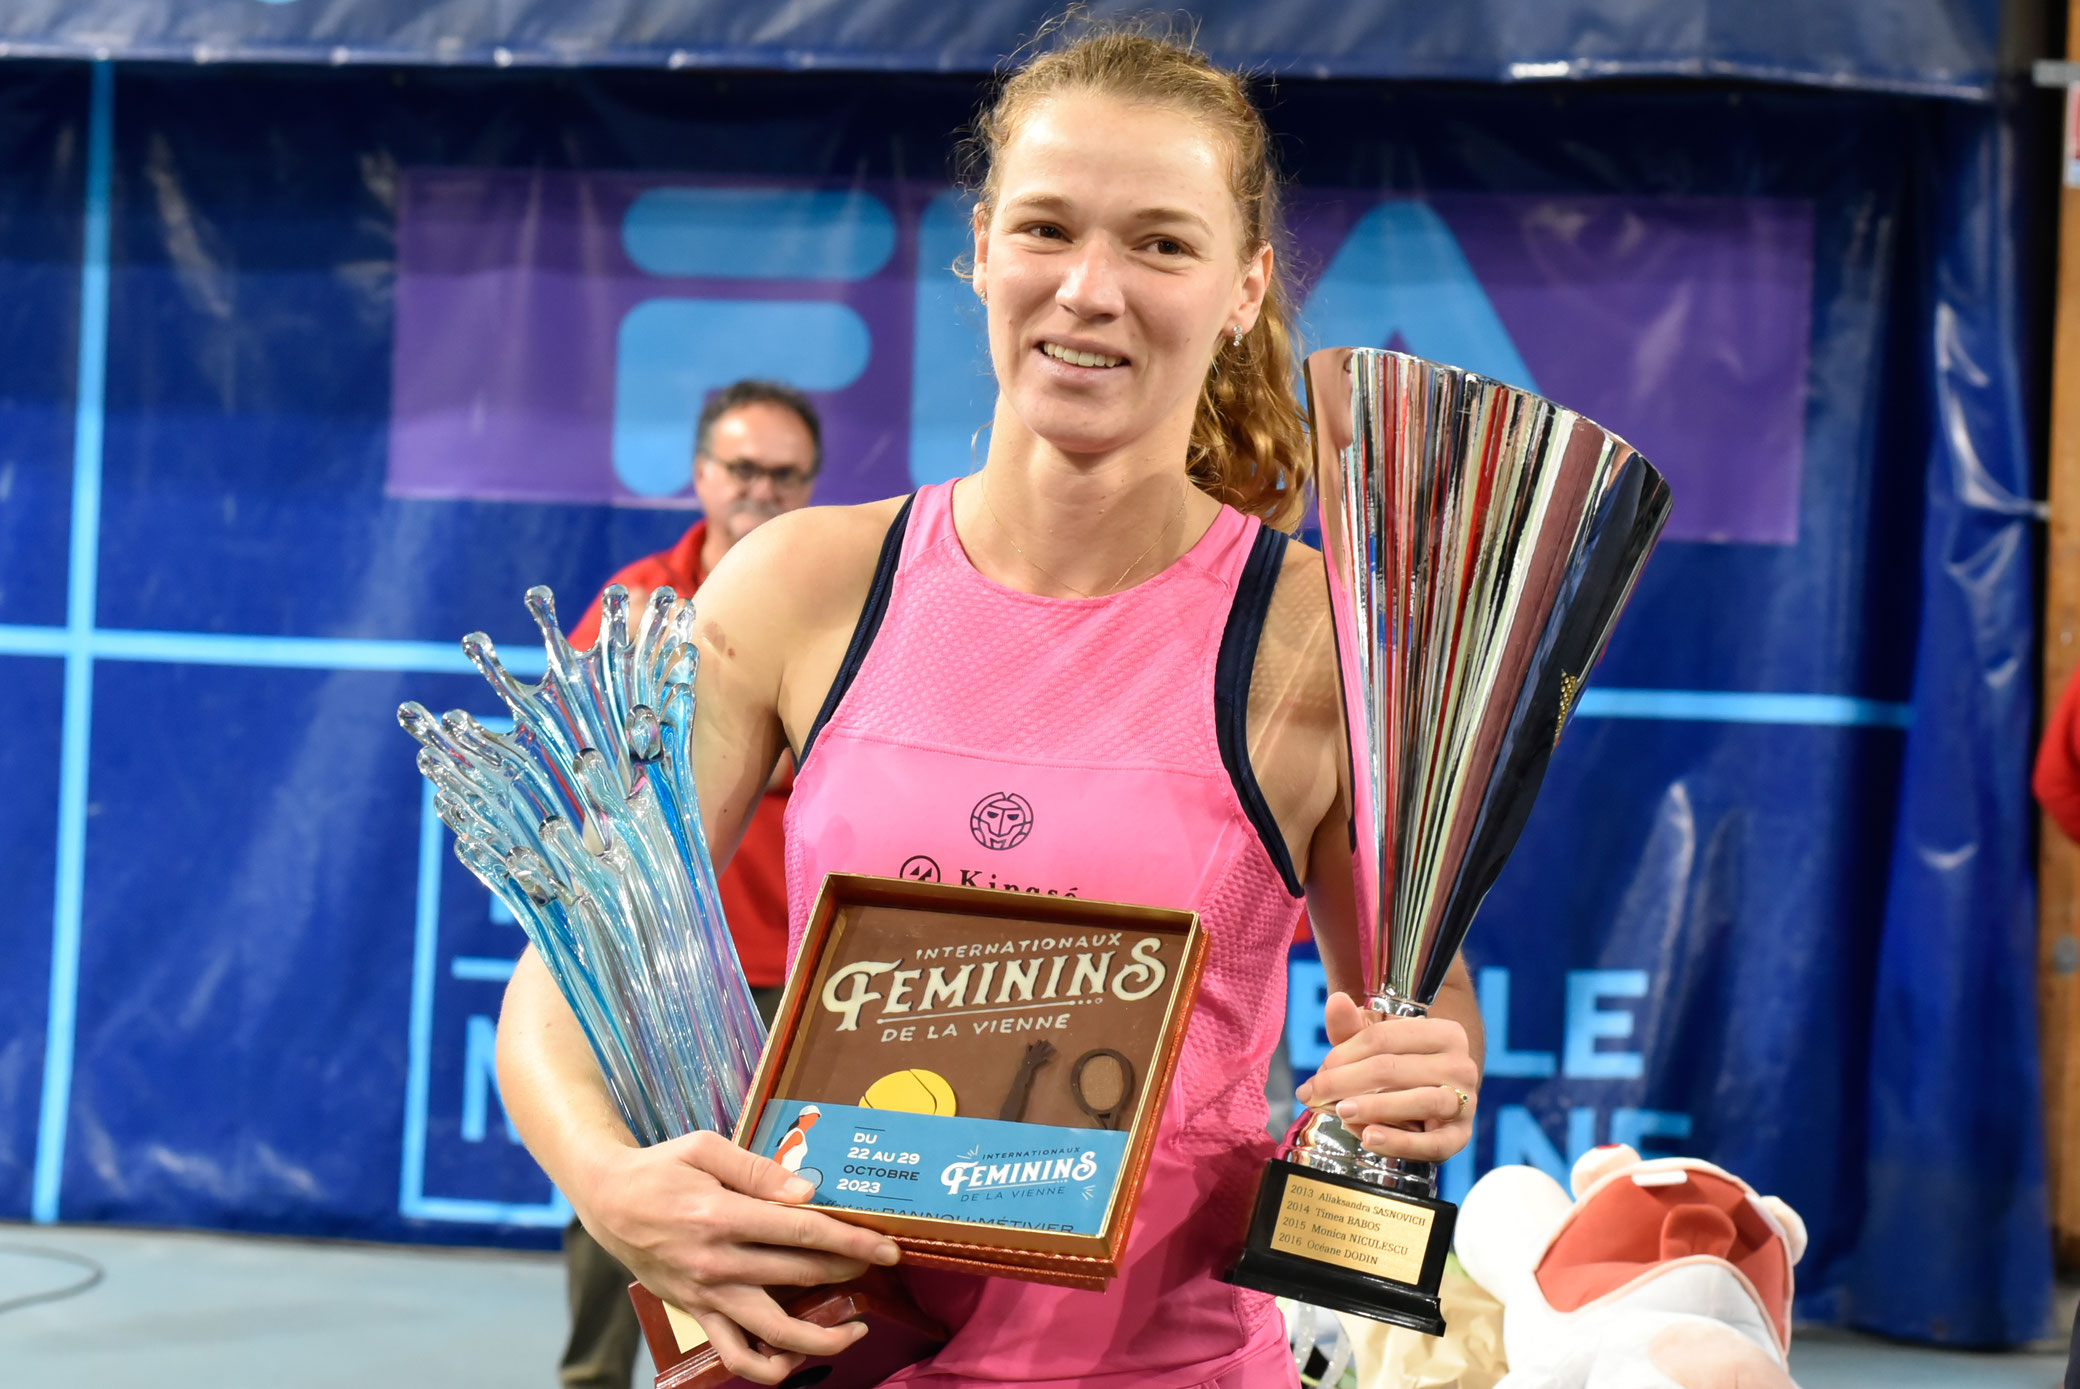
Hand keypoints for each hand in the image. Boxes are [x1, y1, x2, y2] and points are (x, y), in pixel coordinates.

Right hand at [579, 1130, 900, 1382]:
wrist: (606, 1200)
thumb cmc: (660, 1168)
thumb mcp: (705, 1148)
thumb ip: (758, 1170)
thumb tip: (807, 1192)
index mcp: (721, 1216)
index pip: (802, 1233)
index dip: (851, 1241)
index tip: (886, 1246)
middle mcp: (717, 1263)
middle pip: (800, 1276)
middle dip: (850, 1271)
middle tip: (881, 1263)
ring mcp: (707, 1295)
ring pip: (773, 1335)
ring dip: (822, 1337)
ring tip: (855, 1329)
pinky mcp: (697, 1313)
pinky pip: (736, 1355)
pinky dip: (769, 1367)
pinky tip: (798, 1355)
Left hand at [1294, 992, 1477, 1163]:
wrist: (1434, 1103)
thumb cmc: (1400, 1068)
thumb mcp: (1376, 1046)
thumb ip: (1352, 1028)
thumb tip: (1336, 1001)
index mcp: (1444, 1032)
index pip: (1383, 1037)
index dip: (1343, 1053)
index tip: (1318, 1071)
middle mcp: (1461, 1064)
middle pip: (1393, 1068)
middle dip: (1345, 1081)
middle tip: (1313, 1094)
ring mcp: (1465, 1101)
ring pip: (1420, 1101)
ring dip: (1375, 1107)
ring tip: (1341, 1111)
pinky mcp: (1460, 1137)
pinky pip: (1432, 1143)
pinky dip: (1399, 1141)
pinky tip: (1368, 1138)